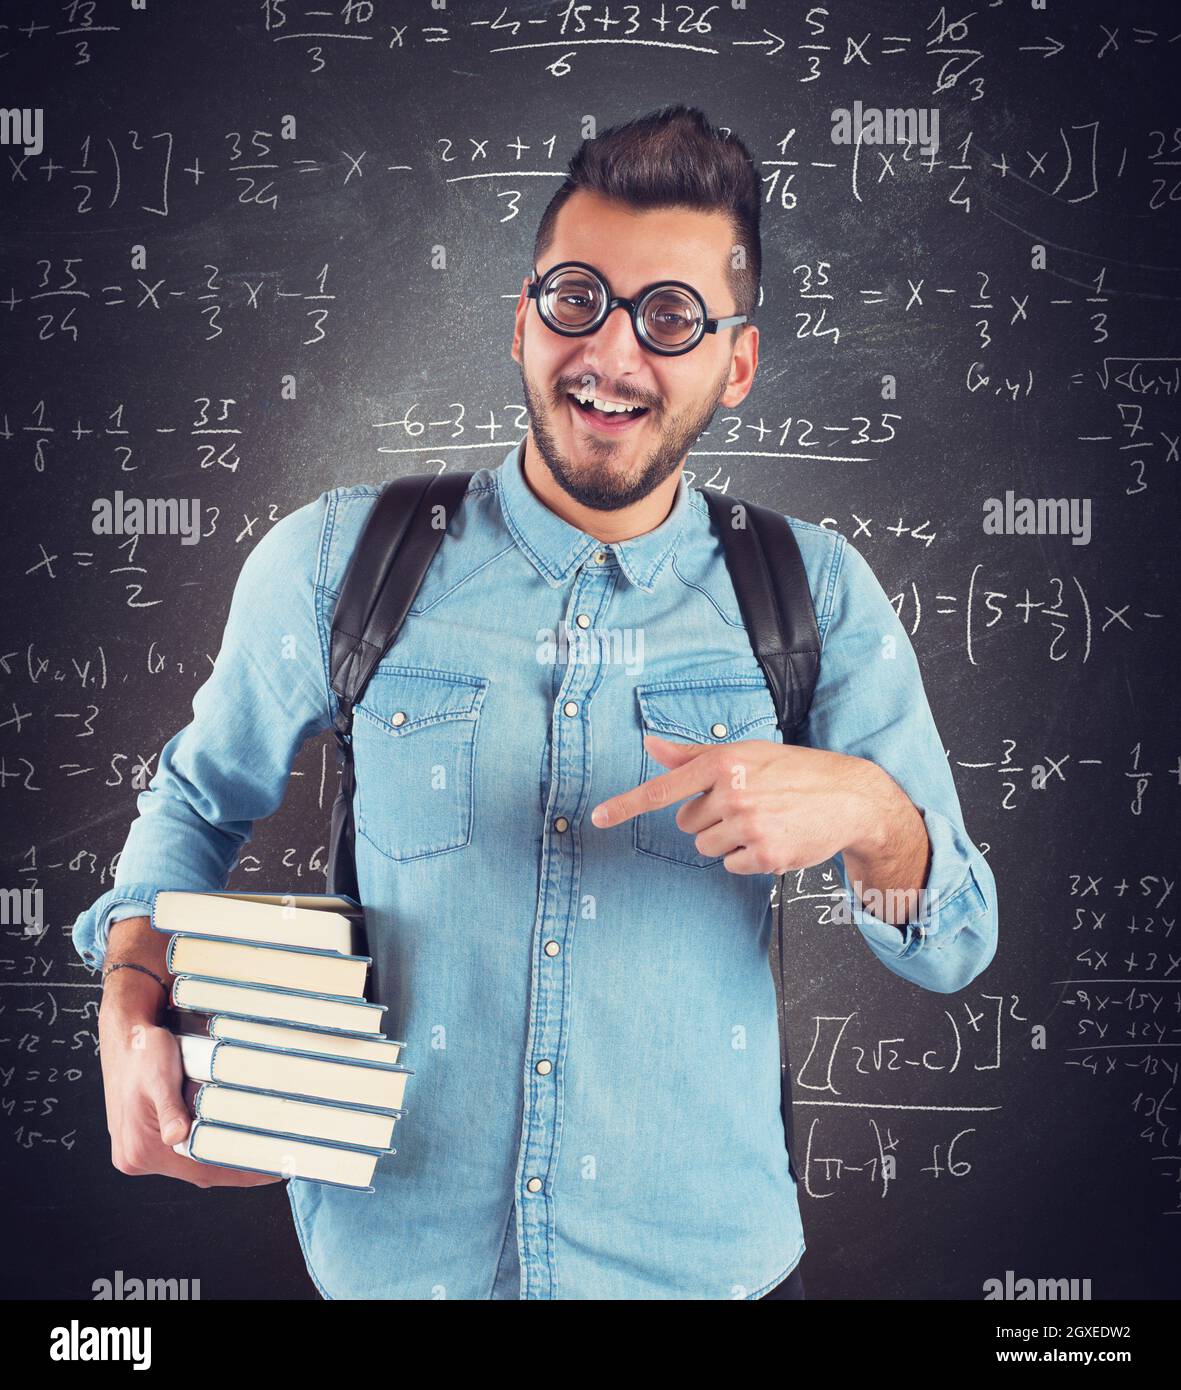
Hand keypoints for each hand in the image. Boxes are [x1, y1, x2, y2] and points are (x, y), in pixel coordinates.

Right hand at [99, 969, 280, 1188]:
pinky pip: (181, 1153)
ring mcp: (137, 1151)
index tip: (269, 1171)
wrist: (124, 1036)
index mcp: (139, 1148)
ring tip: (256, 1152)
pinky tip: (227, 1140)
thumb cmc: (142, 1051)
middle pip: (197, 1172)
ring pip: (190, 1163)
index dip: (237, 1172)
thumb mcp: (159, 1076)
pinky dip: (204, 1148)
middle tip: (271, 1161)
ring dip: (219, 1158)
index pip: (200, 1171)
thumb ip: (170, 1108)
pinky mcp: (143, 1140)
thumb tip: (177, 1136)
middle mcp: (135, 1156)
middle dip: (234, 1167)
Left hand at [590, 733, 883, 874]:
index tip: (597, 817)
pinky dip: (746, 858)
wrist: (849, 796)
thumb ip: (692, 755)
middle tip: (746, 804)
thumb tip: (649, 744)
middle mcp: (733, 793)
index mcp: (723, 763)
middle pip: (687, 824)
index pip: (664, 789)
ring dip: (727, 839)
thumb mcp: (744, 753)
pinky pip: (731, 865)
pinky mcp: (766, 855)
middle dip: (709, 818)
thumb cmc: (792, 771)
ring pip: (707, 847)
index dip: (626, 805)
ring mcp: (750, 825)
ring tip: (762, 820)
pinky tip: (772, 838)